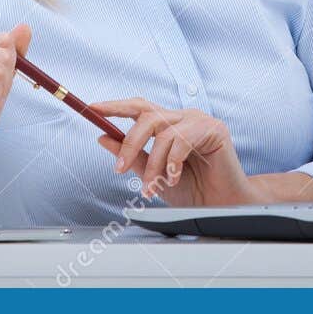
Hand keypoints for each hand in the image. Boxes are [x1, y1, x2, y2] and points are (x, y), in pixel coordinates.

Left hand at [88, 98, 258, 206]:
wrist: (220, 207)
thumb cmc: (192, 191)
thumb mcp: (152, 175)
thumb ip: (131, 156)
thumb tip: (103, 138)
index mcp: (168, 124)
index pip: (138, 107)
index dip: (115, 106)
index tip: (91, 109)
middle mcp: (182, 117)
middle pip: (146, 115)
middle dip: (129, 142)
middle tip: (117, 169)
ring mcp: (199, 120)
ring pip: (163, 132)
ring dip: (152, 165)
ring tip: (152, 187)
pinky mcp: (214, 129)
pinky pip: (182, 140)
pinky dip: (172, 163)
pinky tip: (173, 179)